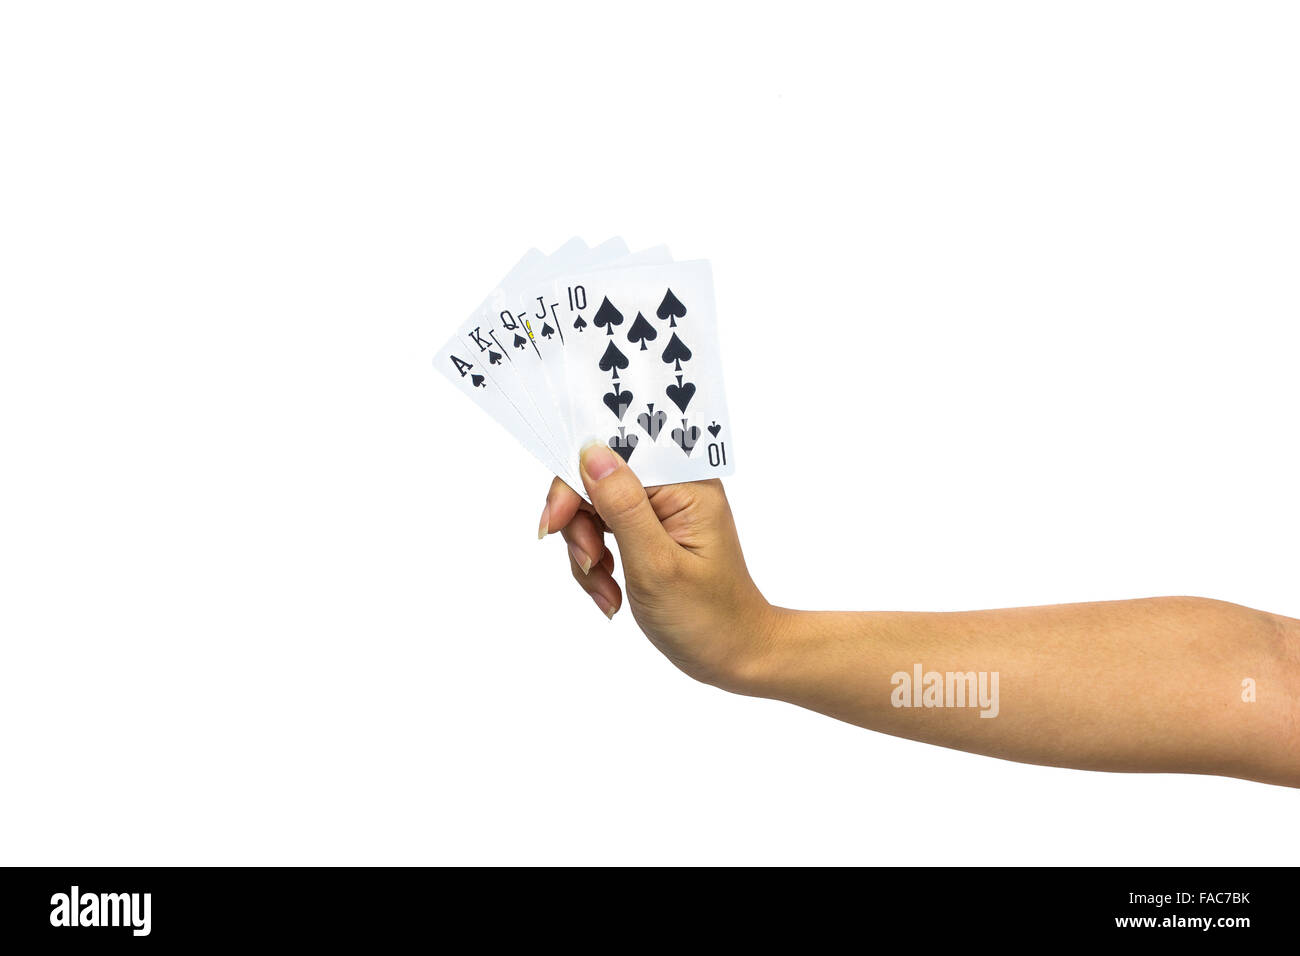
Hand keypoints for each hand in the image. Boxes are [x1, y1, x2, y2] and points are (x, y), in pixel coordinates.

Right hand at [539, 443, 774, 690]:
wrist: (733, 656)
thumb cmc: (708, 617)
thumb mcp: (657, 565)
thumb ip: (623, 507)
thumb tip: (592, 452)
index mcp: (686, 485)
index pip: (614, 455)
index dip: (576, 482)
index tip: (555, 523)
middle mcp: (674, 489)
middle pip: (597, 481)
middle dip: (581, 527)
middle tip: (591, 565)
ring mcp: (660, 512)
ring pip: (593, 511)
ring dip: (587, 554)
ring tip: (607, 592)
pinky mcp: (648, 534)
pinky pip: (602, 535)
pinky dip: (596, 567)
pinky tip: (611, 595)